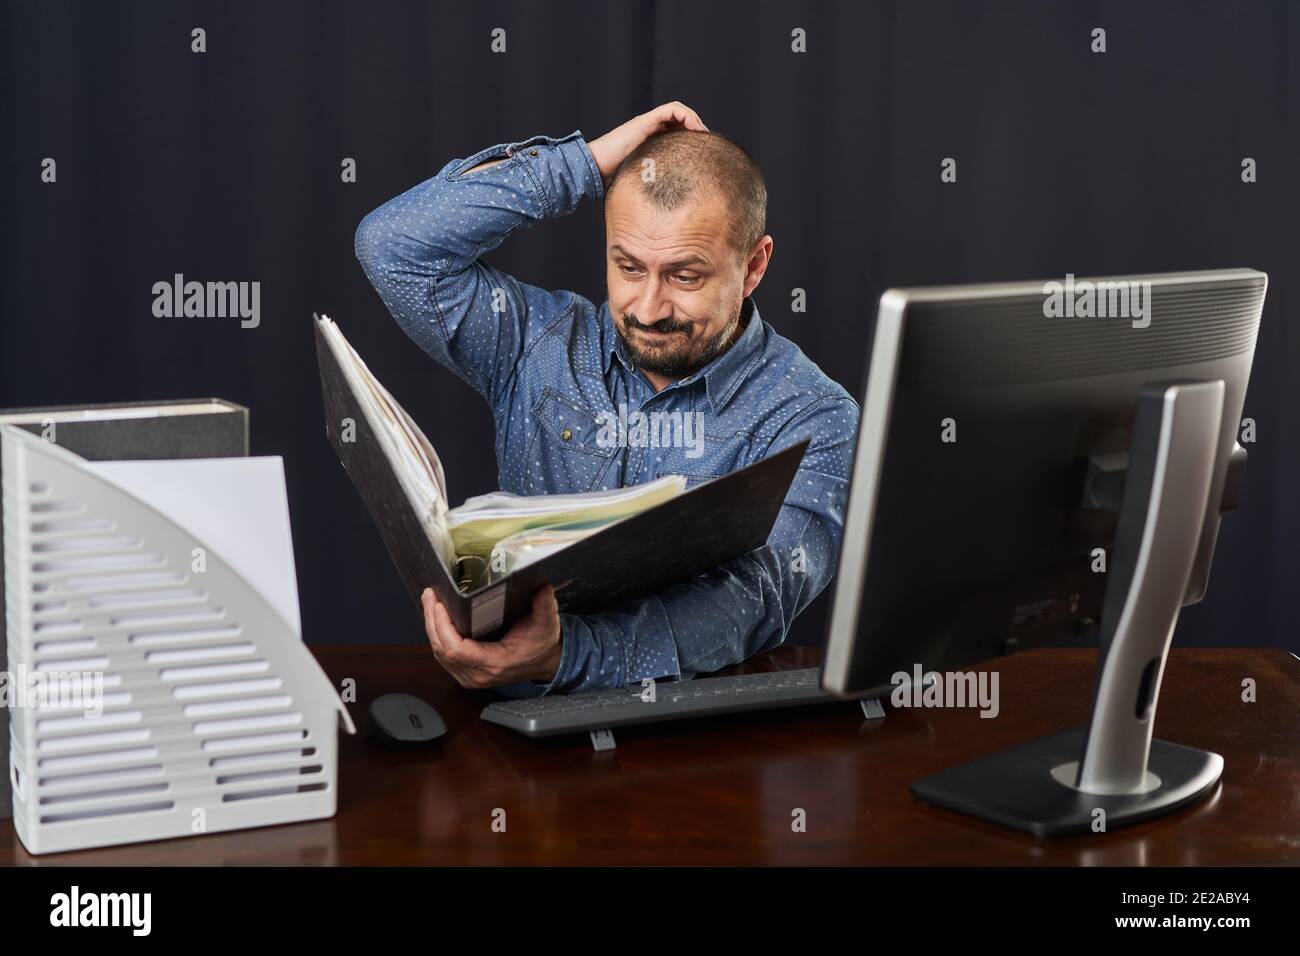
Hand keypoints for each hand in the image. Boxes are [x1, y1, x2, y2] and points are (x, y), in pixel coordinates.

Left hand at [421, 586, 562, 688]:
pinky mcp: (466, 674)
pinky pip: (444, 657)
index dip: (443, 628)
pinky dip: (437, 636)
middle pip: (442, 650)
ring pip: (439, 654)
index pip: (457, 650)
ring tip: (430, 602)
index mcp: (495, 662)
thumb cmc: (542, 643)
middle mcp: (479, 674)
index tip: (440, 605)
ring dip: (431, 628)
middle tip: (430, 596)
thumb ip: (545, 606)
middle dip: (432, 621)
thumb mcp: (547, 623)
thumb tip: (543, 589)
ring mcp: (471, 677)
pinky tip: (435, 618)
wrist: (545, 662)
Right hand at [586, 101, 708, 187]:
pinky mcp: (645, 121)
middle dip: (697, 129)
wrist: (597, 168)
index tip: (704, 154)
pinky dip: (686, 115)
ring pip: (678, 111)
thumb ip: (657, 185)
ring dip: (694, 119)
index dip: (692, 140)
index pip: (677, 134)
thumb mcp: (644, 182)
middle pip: (680, 121)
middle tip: (709, 143)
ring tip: (703, 133)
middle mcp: (651, 131)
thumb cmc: (614, 178)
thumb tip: (674, 208)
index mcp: (651, 143)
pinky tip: (695, 128)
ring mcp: (648, 124)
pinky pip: (671, 109)